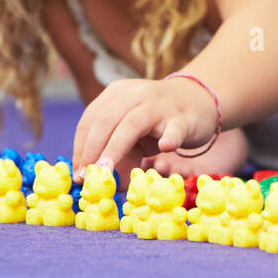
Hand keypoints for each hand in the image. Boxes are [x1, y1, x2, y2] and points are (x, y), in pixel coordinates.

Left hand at [71, 77, 217, 182]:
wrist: (199, 102)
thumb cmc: (158, 122)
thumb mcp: (132, 134)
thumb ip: (117, 154)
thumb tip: (99, 184)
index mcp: (117, 93)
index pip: (91, 119)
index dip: (80, 147)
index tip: (78, 173)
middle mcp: (136, 94)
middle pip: (106, 120)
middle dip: (92, 150)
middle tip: (88, 177)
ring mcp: (161, 104)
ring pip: (132, 123)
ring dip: (115, 148)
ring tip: (106, 172)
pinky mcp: (183, 119)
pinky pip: (174, 129)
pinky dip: (169, 138)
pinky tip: (165, 147)